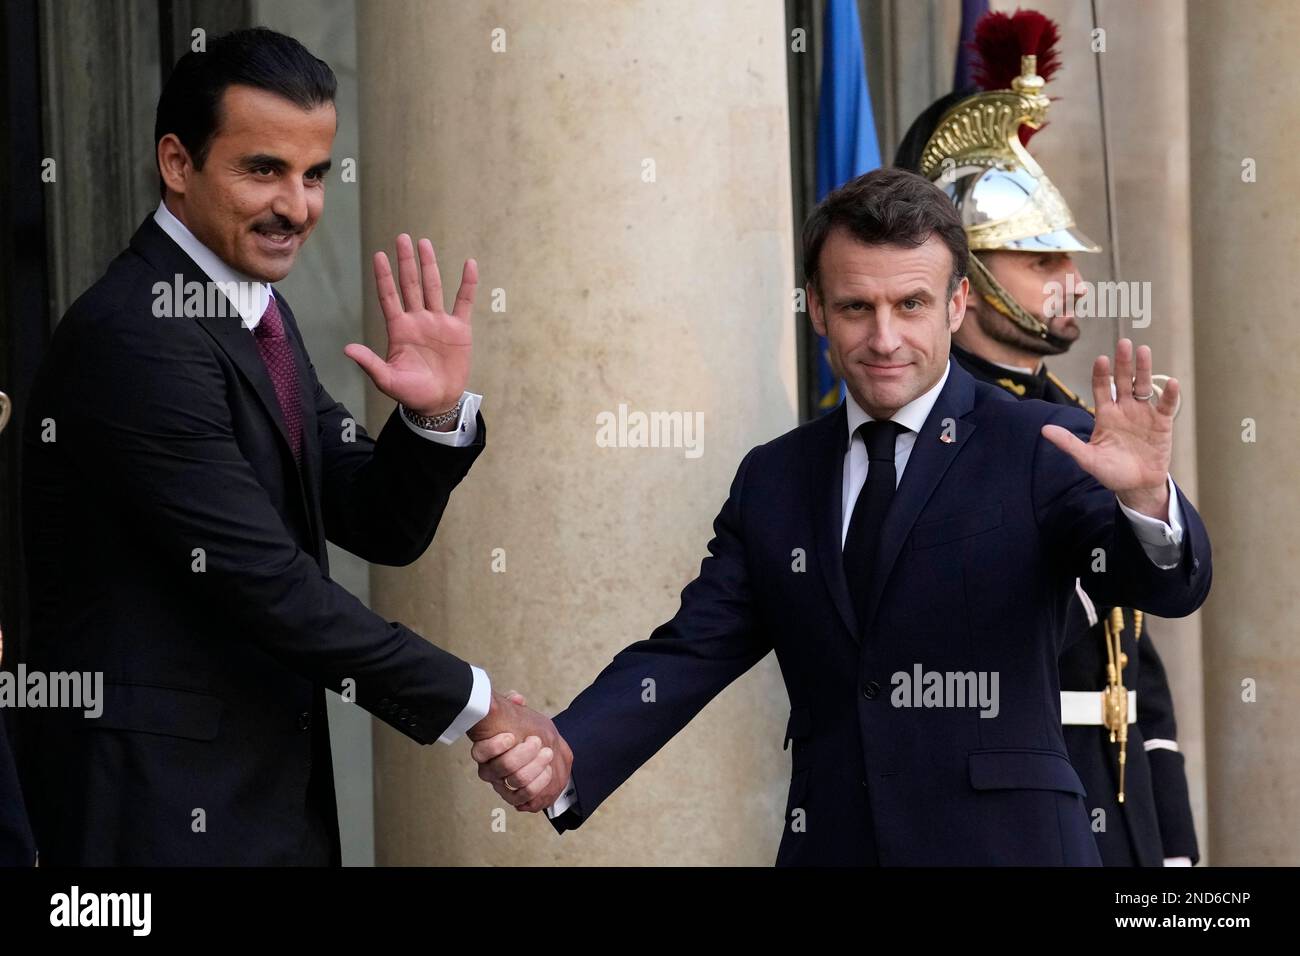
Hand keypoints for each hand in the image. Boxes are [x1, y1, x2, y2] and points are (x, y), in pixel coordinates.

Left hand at [345, 234, 475, 416]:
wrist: (438, 402)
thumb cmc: (411, 393)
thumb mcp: (387, 380)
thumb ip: (370, 363)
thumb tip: (347, 349)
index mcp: (399, 329)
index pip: (389, 297)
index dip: (384, 277)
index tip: (379, 255)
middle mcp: (418, 320)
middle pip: (410, 285)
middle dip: (406, 262)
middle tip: (402, 237)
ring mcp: (438, 322)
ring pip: (433, 287)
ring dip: (429, 265)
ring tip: (424, 243)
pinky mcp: (459, 329)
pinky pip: (464, 302)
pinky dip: (467, 284)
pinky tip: (469, 264)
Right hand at [468, 691, 572, 812]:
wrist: (539, 749)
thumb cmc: (524, 730)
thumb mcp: (520, 714)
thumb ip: (514, 705)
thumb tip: (516, 698)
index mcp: (485, 749)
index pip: (481, 751)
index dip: (495, 745)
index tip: (511, 736)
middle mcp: (490, 769)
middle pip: (503, 766)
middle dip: (525, 753)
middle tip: (537, 741)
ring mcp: (501, 784)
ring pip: (517, 781)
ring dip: (536, 766)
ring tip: (547, 753)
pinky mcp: (514, 796)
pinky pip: (524, 797)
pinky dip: (538, 785)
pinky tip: (547, 771)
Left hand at [1041, 339, 1178, 520]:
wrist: (1136, 486)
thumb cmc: (1110, 472)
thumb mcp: (1087, 458)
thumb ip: (1069, 443)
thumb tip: (1044, 430)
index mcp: (1105, 414)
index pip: (1102, 388)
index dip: (1101, 374)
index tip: (1101, 359)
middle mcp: (1124, 409)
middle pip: (1124, 381)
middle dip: (1123, 363)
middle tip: (1124, 343)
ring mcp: (1143, 414)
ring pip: (1144, 387)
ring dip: (1144, 370)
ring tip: (1144, 351)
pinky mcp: (1161, 423)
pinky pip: (1166, 406)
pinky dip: (1169, 395)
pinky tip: (1172, 382)